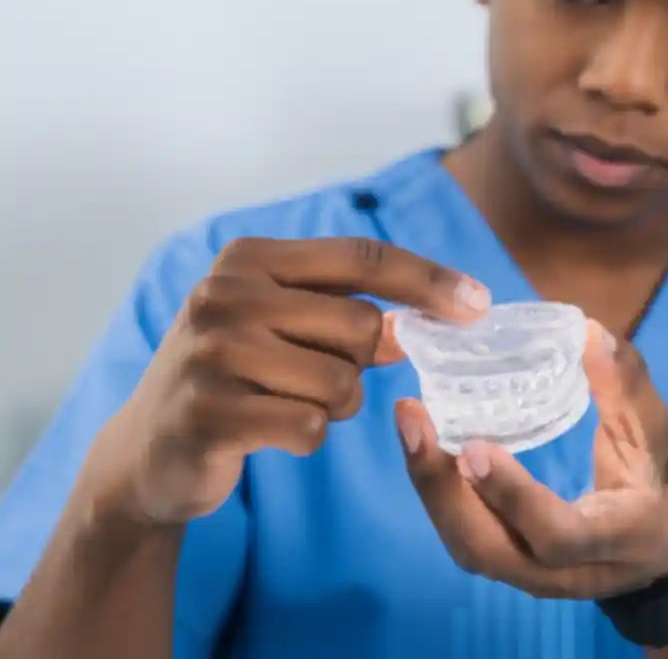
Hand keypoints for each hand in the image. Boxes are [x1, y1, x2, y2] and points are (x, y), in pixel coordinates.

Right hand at [81, 237, 490, 526]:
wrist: (147, 450)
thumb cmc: (235, 377)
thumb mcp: (283, 326)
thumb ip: (348, 312)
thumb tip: (434, 316)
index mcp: (249, 259)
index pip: (363, 257)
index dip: (429, 281)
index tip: (478, 305)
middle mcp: (225, 294)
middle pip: (364, 326)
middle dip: (361, 363)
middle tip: (315, 375)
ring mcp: (212, 353)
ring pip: (343, 383)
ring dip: (334, 406)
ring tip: (286, 403)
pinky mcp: (210, 413)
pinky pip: (310, 428)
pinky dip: (305, 438)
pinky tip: (268, 432)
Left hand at [397, 320, 667, 599]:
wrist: (665, 551)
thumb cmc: (666, 484)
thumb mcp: (662, 435)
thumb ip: (628, 388)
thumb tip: (589, 330)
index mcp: (618, 538)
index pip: (557, 533)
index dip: (513, 495)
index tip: (473, 446)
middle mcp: (567, 572)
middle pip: (488, 549)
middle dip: (441, 489)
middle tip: (413, 420)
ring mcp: (534, 577)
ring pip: (468, 548)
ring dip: (430, 489)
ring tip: (411, 425)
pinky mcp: (512, 564)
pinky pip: (467, 536)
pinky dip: (440, 493)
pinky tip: (425, 445)